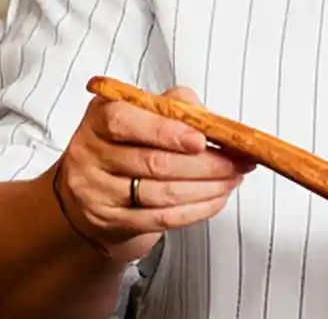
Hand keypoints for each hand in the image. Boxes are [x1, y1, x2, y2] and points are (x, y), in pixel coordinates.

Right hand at [56, 86, 254, 252]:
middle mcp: (91, 153)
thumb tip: (209, 120)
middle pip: (153, 163)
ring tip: (232, 179)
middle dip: (205, 164)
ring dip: (206, 188)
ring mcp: (98, 191)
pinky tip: (215, 199)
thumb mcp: (142, 112)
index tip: (201, 140)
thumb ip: (175, 105)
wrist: (93, 188)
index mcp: (99, 117)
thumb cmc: (127, 142)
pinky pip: (160, 219)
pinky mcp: (111, 221)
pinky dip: (195, 210)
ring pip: (161, 194)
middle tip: (237, 161)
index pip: (126, 122)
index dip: (166, 132)